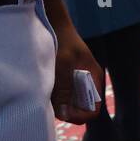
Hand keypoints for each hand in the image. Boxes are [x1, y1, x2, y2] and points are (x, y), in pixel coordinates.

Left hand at [42, 0, 102, 123]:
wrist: (54, 24)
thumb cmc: (63, 41)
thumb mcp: (64, 64)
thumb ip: (65, 89)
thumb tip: (64, 114)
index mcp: (94, 80)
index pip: (93, 109)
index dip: (80, 115)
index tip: (63, 112)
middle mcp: (87, 84)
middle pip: (80, 110)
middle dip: (67, 112)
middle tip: (51, 104)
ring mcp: (75, 83)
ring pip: (69, 104)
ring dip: (58, 104)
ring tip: (47, 95)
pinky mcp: (65, 80)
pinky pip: (62, 96)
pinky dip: (54, 98)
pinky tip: (45, 90)